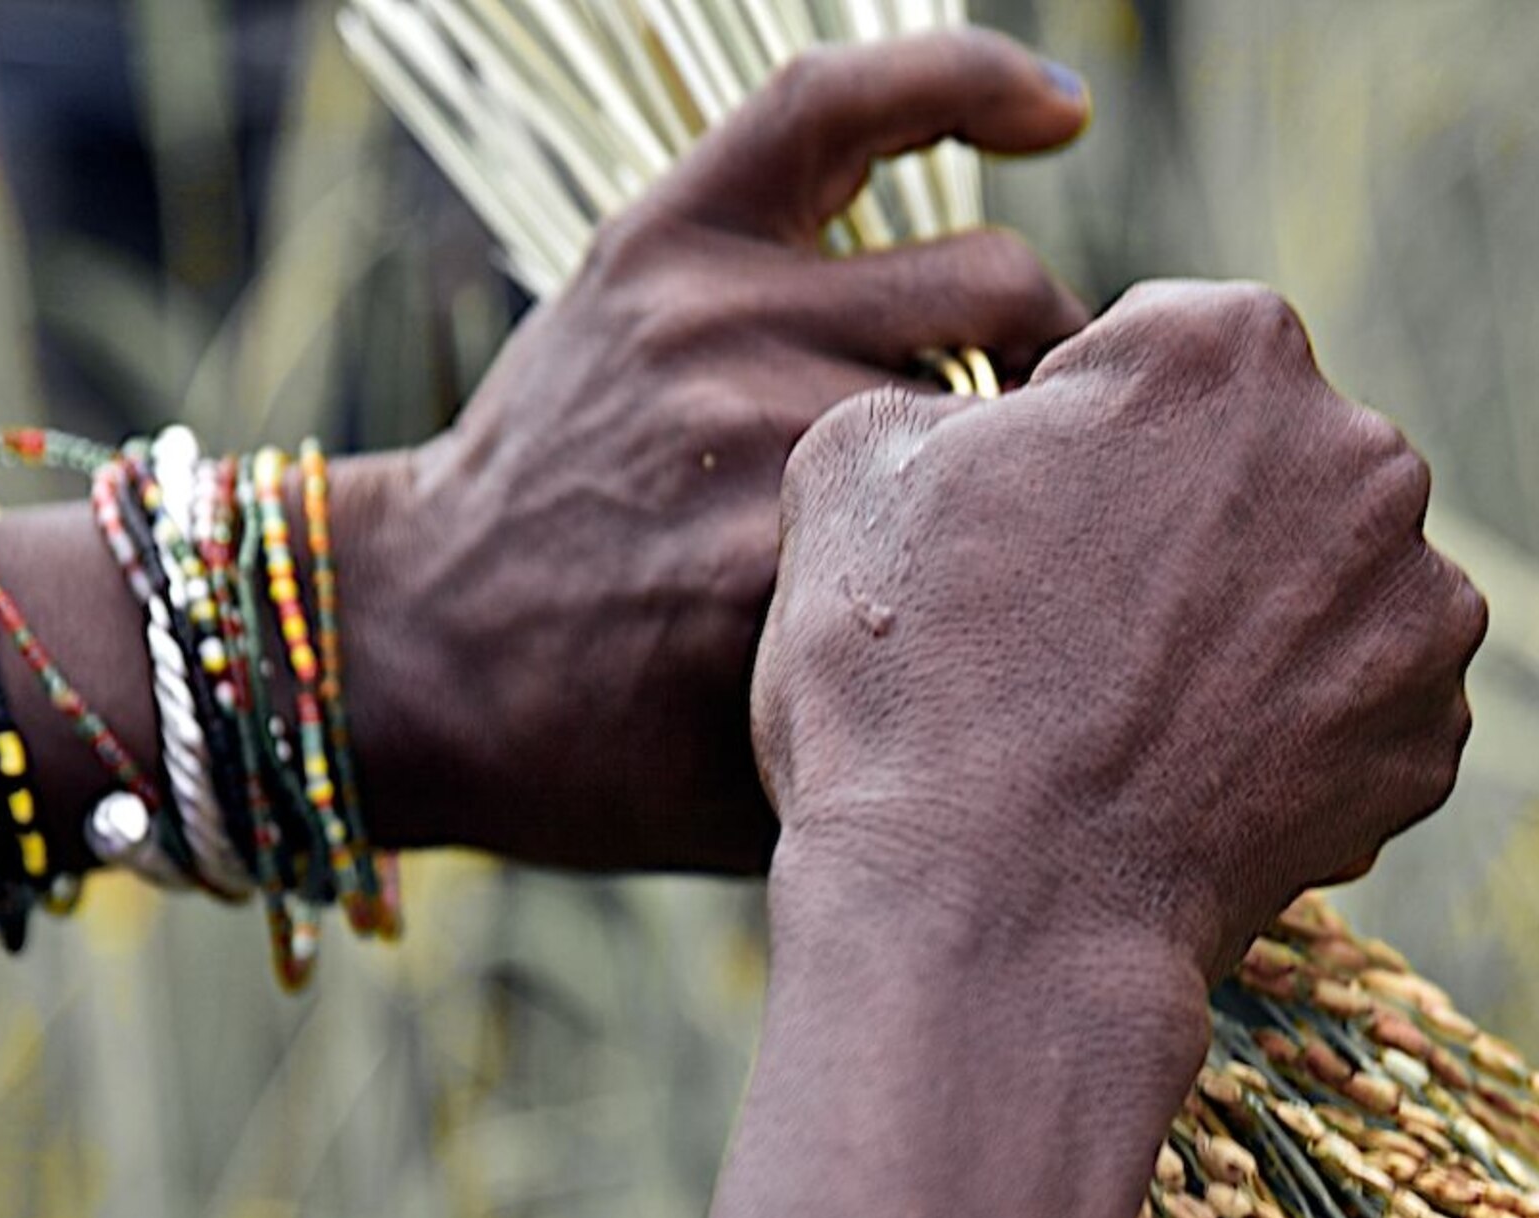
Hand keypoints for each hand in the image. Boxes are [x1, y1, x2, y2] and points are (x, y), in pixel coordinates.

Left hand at [368, 29, 1091, 874]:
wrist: (418, 655)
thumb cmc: (609, 757)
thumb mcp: (781, 811)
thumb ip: (935, 756)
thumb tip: (1106, 713)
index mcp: (792, 585)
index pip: (1039, 540)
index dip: (1097, 574)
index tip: (1120, 606)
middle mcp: (760, 428)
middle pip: (1032, 413)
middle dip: (1076, 470)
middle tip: (1084, 523)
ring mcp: (714, 314)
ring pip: (986, 284)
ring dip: (1037, 352)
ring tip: (1036, 412)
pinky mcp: (669, 234)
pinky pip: (842, 105)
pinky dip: (961, 86)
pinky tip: (1058, 114)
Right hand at [755, 281, 1485, 998]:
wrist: (995, 914)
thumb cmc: (912, 680)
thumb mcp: (857, 467)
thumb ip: (945, 400)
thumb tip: (984, 434)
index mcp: (1229, 347)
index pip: (1162, 356)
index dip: (1080, 440)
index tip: (1026, 527)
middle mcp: (1364, 455)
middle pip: (1267, 470)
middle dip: (1193, 529)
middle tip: (1082, 632)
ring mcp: (1417, 606)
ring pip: (1326, 591)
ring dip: (1254, 632)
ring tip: (1138, 718)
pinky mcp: (1428, 739)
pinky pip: (1360, 715)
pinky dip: (1294, 741)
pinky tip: (1195, 786)